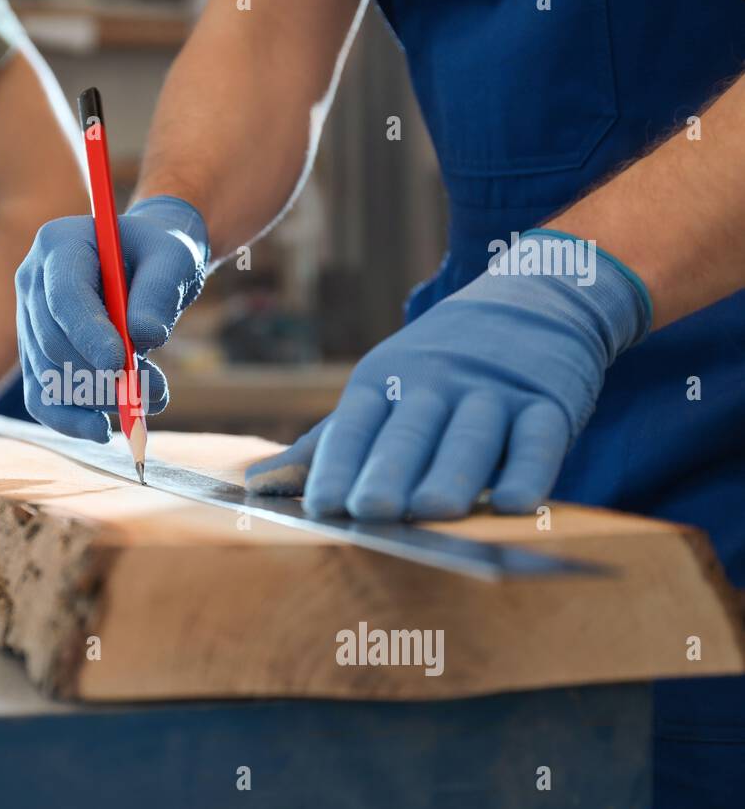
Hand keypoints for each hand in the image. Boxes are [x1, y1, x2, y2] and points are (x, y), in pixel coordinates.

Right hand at [15, 195, 208, 441]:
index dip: (86, 333)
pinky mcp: (36, 355)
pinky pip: (41, 397)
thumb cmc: (160, 253)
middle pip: (54, 342)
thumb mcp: (173, 259)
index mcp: (58, 244)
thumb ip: (160, 290)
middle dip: (101, 375)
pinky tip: (104, 431)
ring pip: (49, 375)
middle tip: (154, 390)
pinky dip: (71, 421)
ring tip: (154, 396)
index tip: (117, 364)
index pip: (62, 296)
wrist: (148, 263)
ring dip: (100, 398)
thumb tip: (144, 337)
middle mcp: (32, 282)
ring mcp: (29, 321)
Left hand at [245, 230, 652, 519]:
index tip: (320, 506)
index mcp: (384, 381)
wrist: (537, 297)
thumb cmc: (438, 369)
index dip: (338, 464)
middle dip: (389, 471)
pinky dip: (530, 470)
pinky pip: (539, 439)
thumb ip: (326, 444)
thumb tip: (256, 486)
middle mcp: (437, 383)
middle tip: (371, 510)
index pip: (355, 425)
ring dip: (451, 474)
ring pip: (471, 436)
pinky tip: (516, 503)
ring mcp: (494, 392)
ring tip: (432, 511)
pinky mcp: (550, 404)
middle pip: (410, 432)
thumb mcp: (380, 390)